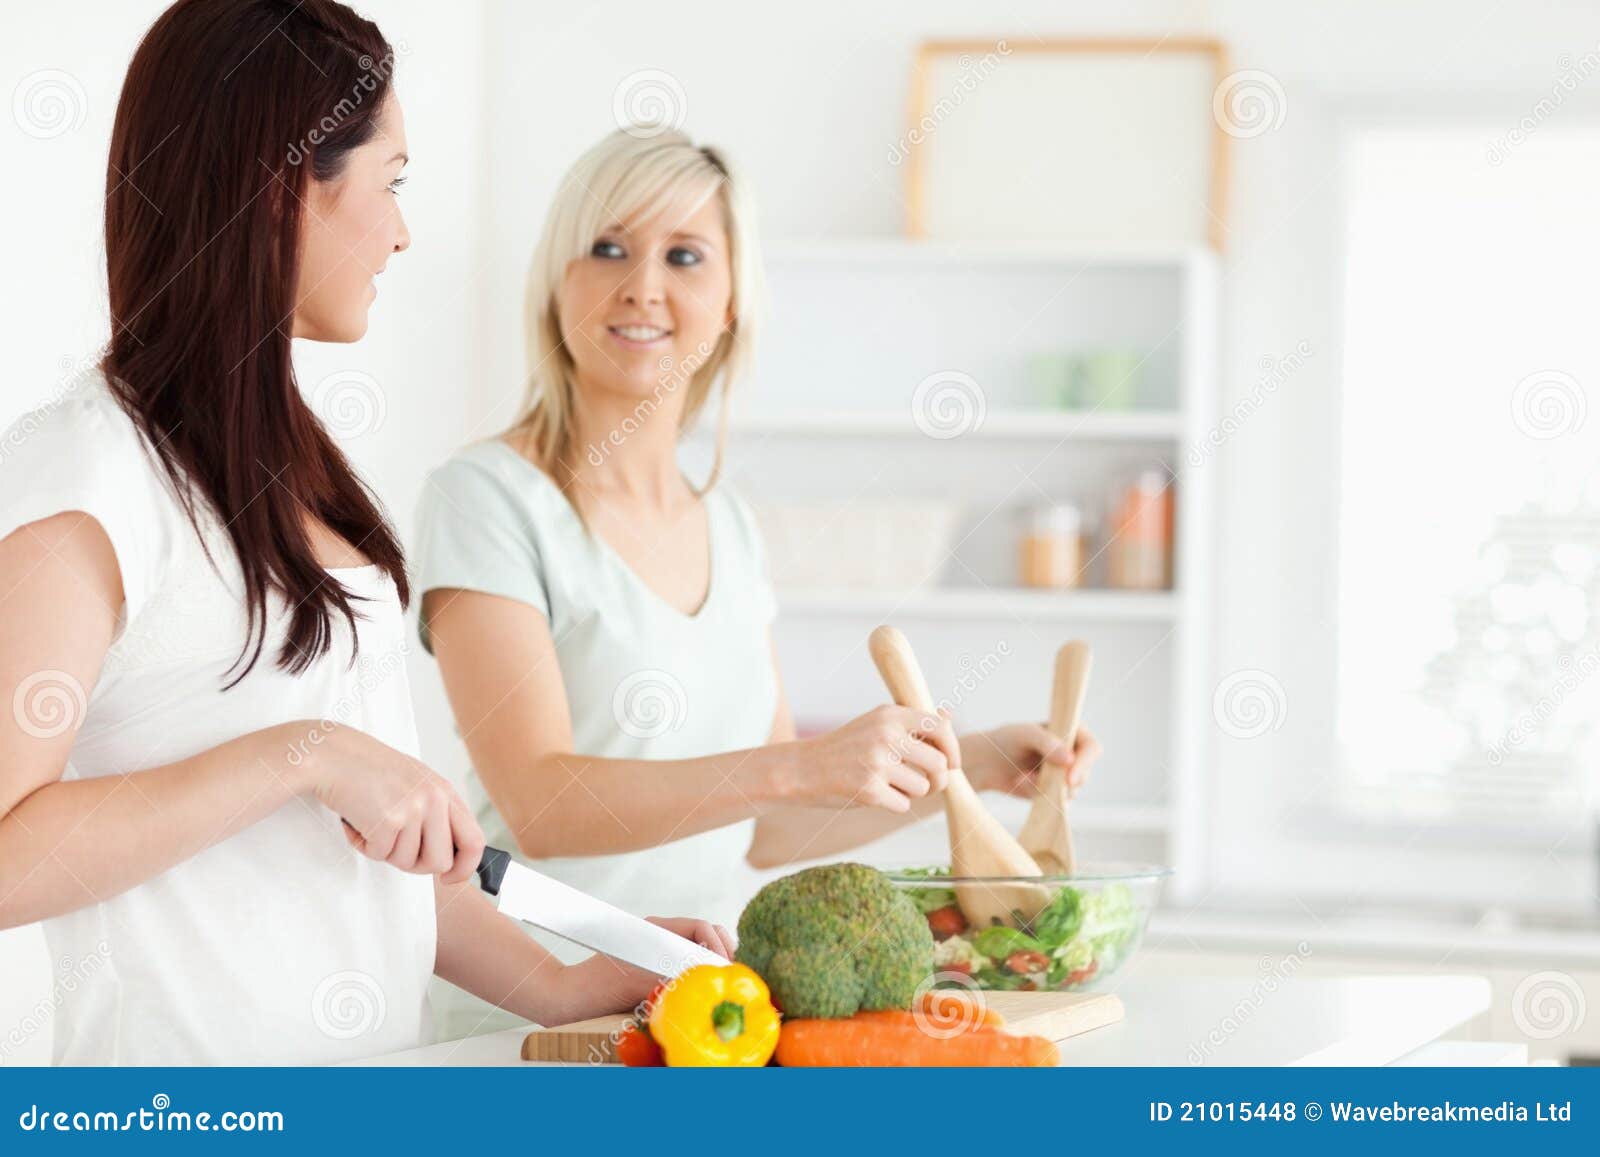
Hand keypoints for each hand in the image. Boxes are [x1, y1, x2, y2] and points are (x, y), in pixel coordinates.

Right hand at [284, 721, 485, 883]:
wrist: (333, 756)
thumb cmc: (370, 773)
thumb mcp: (416, 785)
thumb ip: (436, 815)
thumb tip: (448, 860)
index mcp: (445, 792)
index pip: (475, 841)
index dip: (465, 868)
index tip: (449, 879)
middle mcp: (435, 799)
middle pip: (440, 862)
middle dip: (416, 865)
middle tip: (394, 847)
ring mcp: (414, 808)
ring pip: (407, 862)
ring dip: (385, 851)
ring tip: (372, 823)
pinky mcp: (388, 820)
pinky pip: (380, 855)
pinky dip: (363, 845)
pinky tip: (356, 821)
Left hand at [606, 917, 737, 1011]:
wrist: (571, 996)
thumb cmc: (598, 987)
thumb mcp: (640, 983)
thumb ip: (674, 978)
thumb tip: (708, 976)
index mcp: (656, 929)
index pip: (700, 927)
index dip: (718, 945)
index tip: (726, 967)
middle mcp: (659, 935)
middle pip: (703, 934)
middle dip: (720, 951)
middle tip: (731, 974)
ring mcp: (657, 950)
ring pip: (696, 949)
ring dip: (710, 963)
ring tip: (720, 982)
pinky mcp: (654, 967)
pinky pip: (684, 965)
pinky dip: (698, 973)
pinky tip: (701, 989)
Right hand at [785, 705, 959, 812]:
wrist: (802, 768)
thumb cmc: (846, 747)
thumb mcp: (877, 723)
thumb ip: (912, 722)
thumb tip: (949, 714)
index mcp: (890, 715)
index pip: (940, 728)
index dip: (953, 749)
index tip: (951, 763)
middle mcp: (886, 735)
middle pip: (939, 764)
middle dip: (938, 780)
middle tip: (927, 784)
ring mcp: (877, 762)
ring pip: (923, 787)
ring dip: (913, 793)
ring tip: (891, 786)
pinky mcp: (869, 789)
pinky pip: (904, 805)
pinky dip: (894, 804)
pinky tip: (875, 794)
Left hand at [960, 722, 1101, 797]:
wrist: (990, 762)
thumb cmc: (1008, 740)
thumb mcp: (1025, 734)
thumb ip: (1047, 743)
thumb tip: (1069, 759)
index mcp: (1073, 733)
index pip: (1092, 749)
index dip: (1084, 764)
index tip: (1069, 779)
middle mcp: (1075, 754)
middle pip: (1083, 775)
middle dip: (1059, 781)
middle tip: (1031, 776)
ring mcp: (1067, 774)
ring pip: (1070, 791)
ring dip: (1044, 787)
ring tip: (1022, 775)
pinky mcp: (1057, 791)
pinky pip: (1056, 801)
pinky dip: (1038, 795)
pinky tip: (1022, 782)